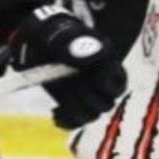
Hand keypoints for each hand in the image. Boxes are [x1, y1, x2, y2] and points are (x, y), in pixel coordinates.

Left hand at [10, 5, 125, 128]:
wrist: (39, 43)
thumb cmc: (54, 36)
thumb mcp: (62, 36)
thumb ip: (76, 43)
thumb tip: (93, 54)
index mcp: (106, 64)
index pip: (118, 82)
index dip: (107, 83)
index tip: (92, 78)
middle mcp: (102, 83)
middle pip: (106, 103)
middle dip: (87, 98)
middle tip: (72, 85)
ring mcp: (88, 96)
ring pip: (92, 115)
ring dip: (75, 111)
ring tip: (59, 102)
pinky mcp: (74, 105)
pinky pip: (75, 122)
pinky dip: (65, 121)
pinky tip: (55, 112)